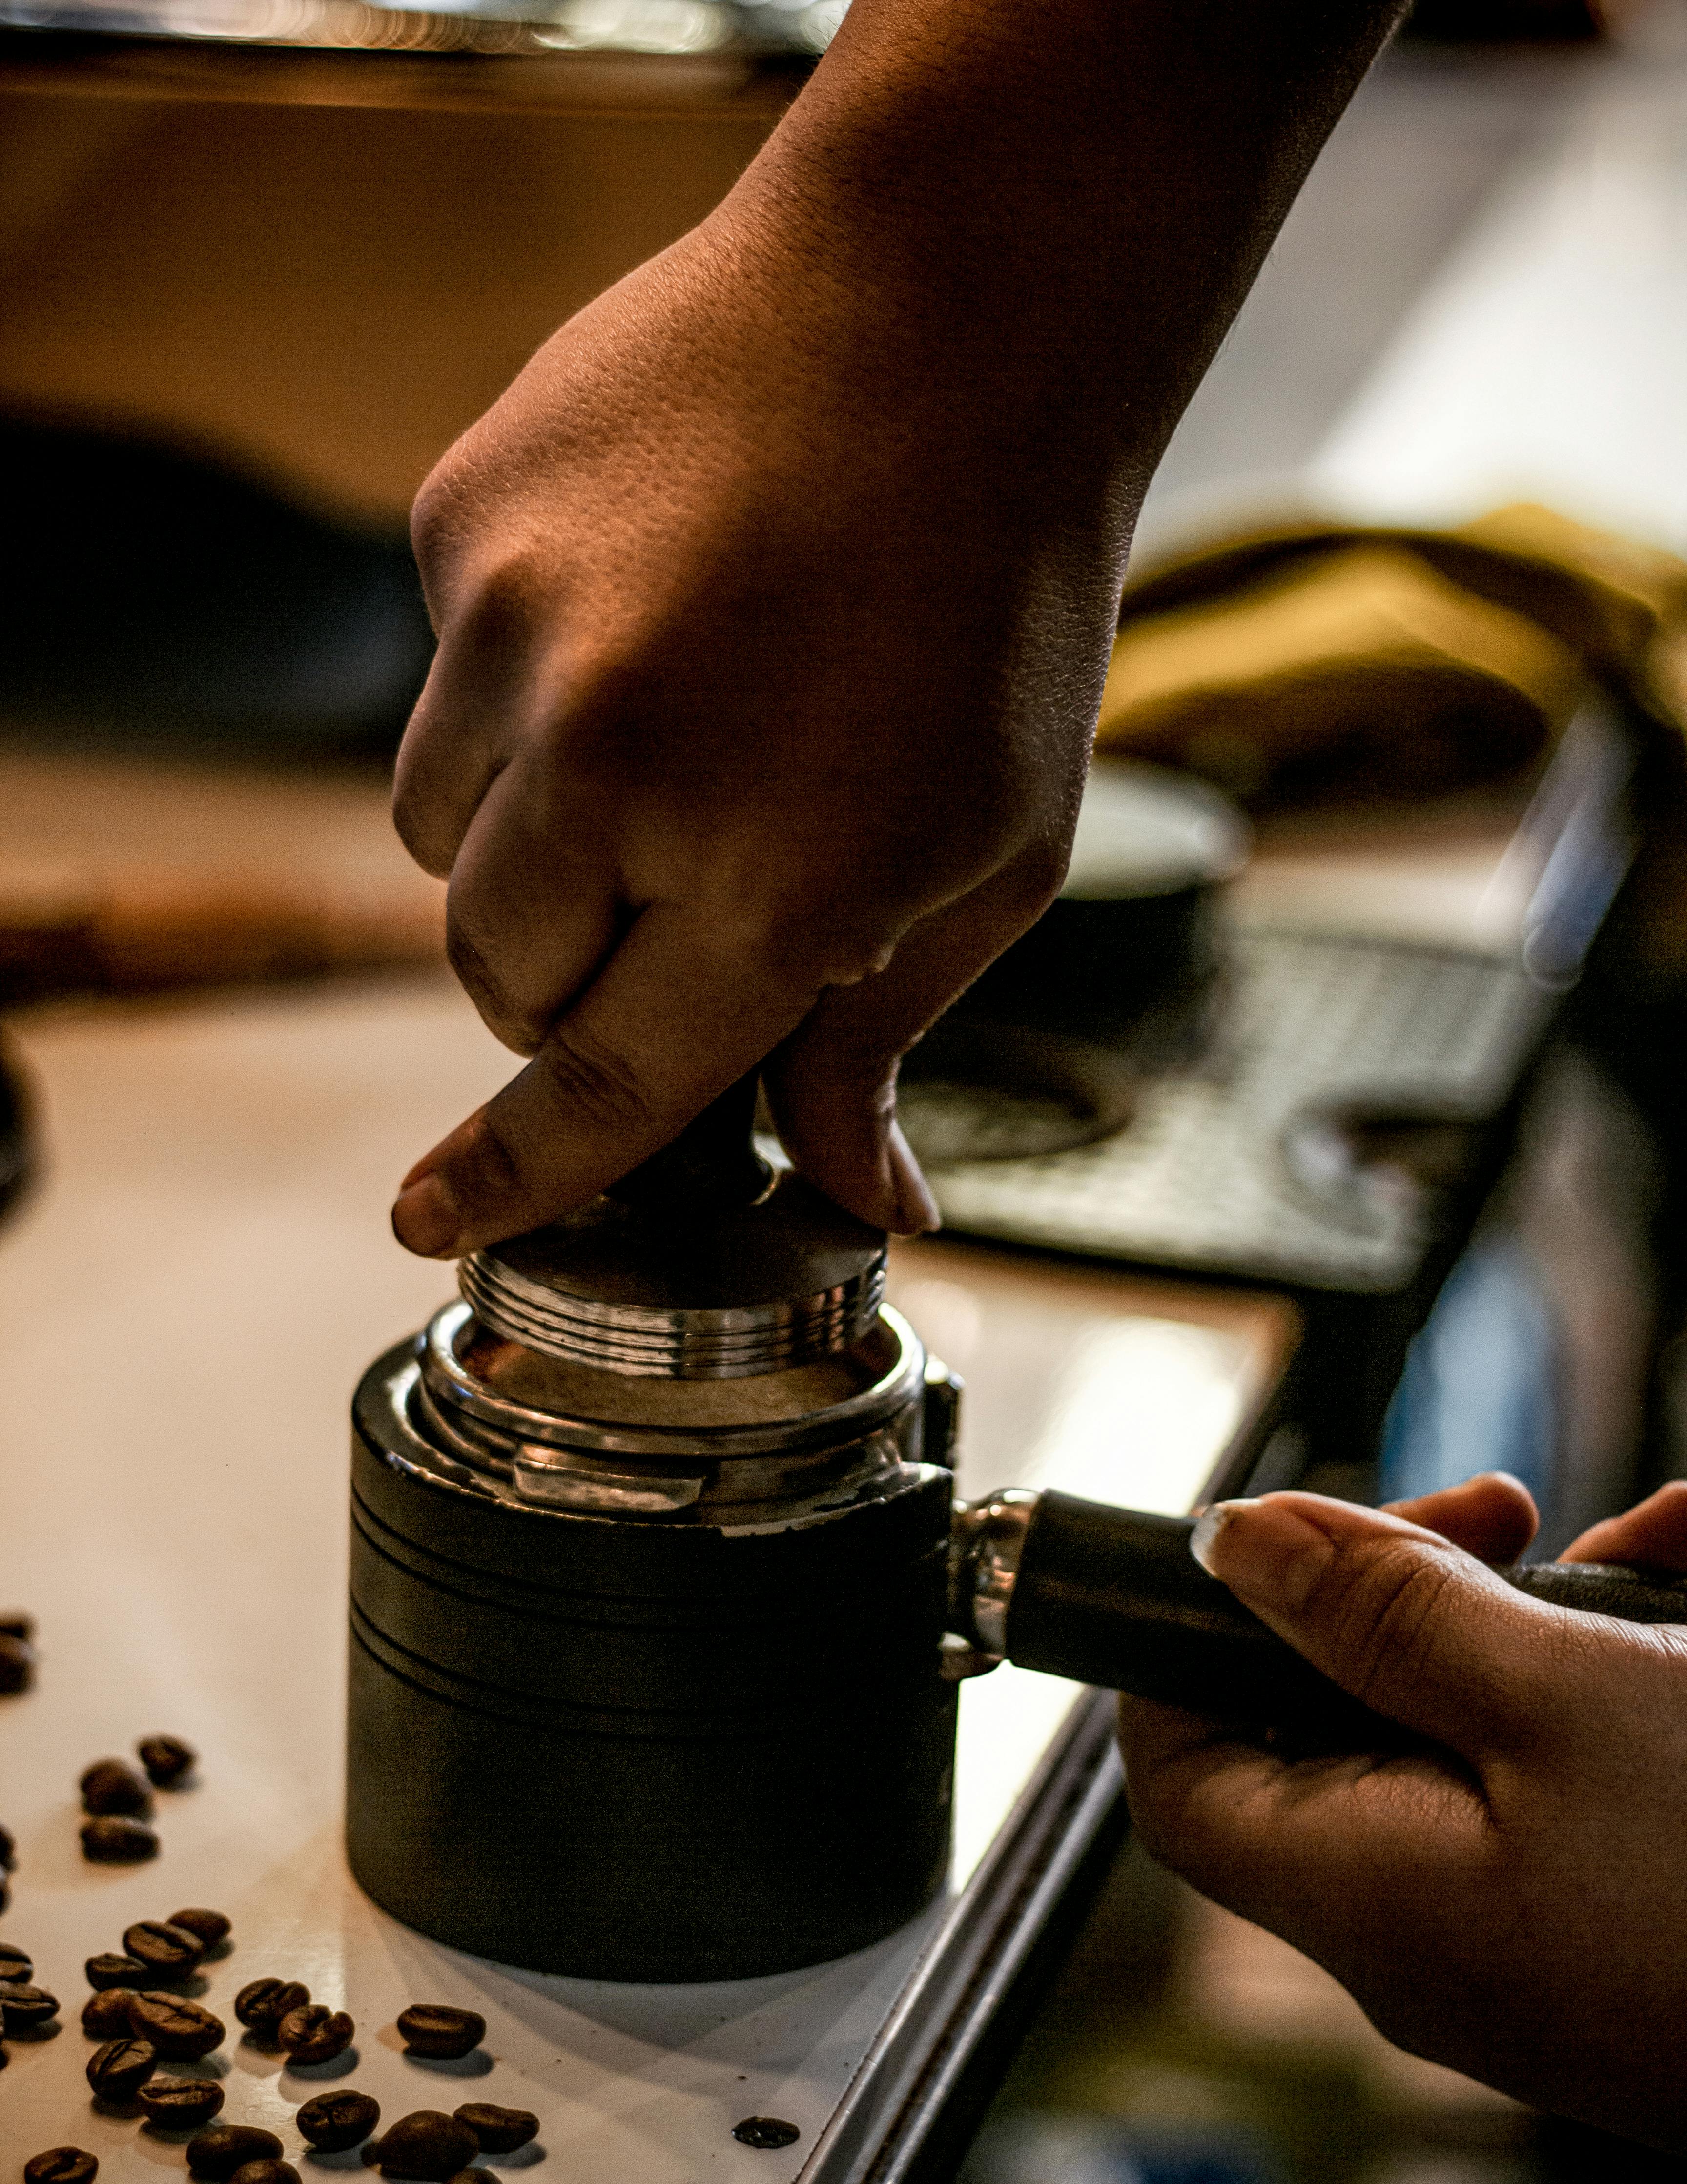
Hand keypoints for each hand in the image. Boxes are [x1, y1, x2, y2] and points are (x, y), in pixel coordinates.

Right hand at [387, 0, 1399, 1257]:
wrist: (947, 314)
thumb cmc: (999, 600)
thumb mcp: (998, 851)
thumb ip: (887, 1037)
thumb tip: (861, 1200)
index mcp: (774, 876)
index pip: (602, 1081)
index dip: (517, 1169)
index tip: (437, 1219)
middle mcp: (621, 767)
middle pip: (500, 974)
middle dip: (567, 975)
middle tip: (671, 891)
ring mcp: (519, 635)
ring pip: (440, 837)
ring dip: (527, 836)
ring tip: (661, 727)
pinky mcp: (460, 527)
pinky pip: (439, 682)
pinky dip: (518, 687)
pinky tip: (638, 608)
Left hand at [1119, 1475, 1686, 2147]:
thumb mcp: (1556, 1702)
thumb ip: (1385, 1615)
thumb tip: (1235, 1546)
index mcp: (1363, 1891)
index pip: (1180, 1766)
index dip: (1194, 1644)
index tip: (1297, 1544)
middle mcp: (1426, 1926)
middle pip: (1340, 1724)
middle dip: (1421, 1593)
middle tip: (1506, 1521)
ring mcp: (1529, 1928)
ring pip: (1486, 1727)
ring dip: (1559, 1619)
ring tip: (1659, 1548)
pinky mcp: (1620, 1914)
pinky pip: (1583, 1770)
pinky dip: (1631, 1677)